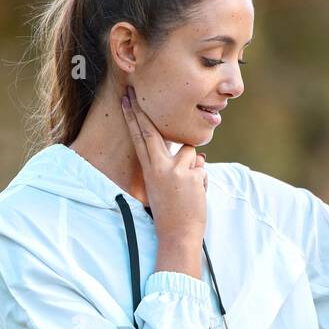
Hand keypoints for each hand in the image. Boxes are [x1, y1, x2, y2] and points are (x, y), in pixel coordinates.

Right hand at [120, 84, 206, 242]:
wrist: (179, 236)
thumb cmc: (171, 214)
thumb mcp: (162, 188)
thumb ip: (171, 167)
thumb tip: (191, 152)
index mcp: (150, 172)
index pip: (140, 139)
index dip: (133, 119)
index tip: (127, 101)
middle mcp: (160, 167)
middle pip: (152, 132)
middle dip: (142, 112)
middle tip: (133, 91)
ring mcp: (177, 170)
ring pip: (189, 151)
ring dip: (192, 165)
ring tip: (187, 188)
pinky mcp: (193, 175)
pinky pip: (201, 167)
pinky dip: (202, 180)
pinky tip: (195, 196)